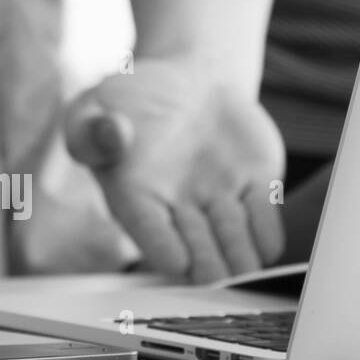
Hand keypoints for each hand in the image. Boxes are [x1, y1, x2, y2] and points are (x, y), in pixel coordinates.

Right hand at [65, 59, 285, 280]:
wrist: (179, 82)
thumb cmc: (127, 101)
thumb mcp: (92, 109)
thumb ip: (92, 128)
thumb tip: (111, 133)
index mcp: (134, 196)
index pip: (147, 228)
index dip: (162, 247)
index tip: (177, 263)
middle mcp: (178, 207)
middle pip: (195, 246)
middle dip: (207, 265)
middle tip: (216, 277)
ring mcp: (218, 199)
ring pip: (233, 240)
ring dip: (240, 258)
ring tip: (246, 269)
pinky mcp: (254, 183)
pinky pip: (264, 216)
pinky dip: (267, 234)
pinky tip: (266, 246)